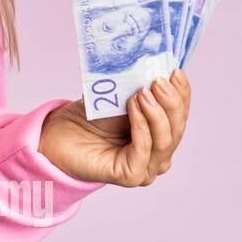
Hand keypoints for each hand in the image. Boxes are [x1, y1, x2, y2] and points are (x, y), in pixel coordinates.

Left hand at [37, 69, 192, 186]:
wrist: (59, 135)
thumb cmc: (90, 117)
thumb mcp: (120, 97)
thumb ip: (141, 86)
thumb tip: (159, 65)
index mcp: (161, 135)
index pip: (180, 114)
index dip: (182, 93)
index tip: (176, 71)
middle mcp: (159, 154)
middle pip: (176, 128)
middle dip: (171, 102)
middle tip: (159, 80)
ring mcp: (148, 167)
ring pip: (164, 140)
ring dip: (156, 113)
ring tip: (144, 91)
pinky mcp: (132, 175)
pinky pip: (144, 149)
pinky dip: (141, 125)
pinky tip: (134, 105)